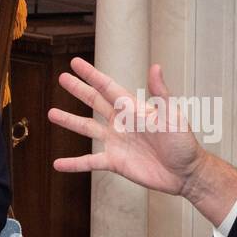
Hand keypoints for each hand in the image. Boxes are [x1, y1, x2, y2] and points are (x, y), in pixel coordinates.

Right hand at [48, 57, 206, 197]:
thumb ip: (161, 93)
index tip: (75, 63)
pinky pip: (90, 162)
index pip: (107, 87)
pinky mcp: (115, 162)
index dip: (91, 75)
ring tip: (50, 113)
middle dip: (78, 90)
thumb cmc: (183, 142)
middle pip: (94, 102)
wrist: (186, 173)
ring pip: (87, 129)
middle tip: (62, 78)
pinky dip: (74, 163)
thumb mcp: (172, 116)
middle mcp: (121, 122)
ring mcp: (116, 142)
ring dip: (69, 121)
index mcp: (133, 108)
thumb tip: (156, 66)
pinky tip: (57, 164)